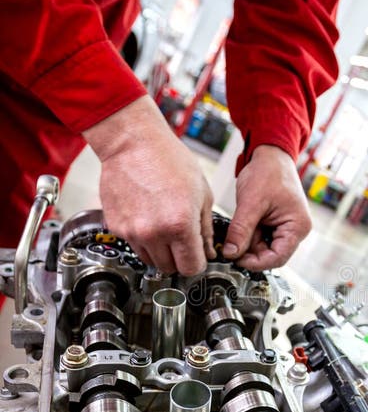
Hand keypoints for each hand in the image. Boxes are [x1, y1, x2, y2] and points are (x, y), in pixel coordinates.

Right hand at [83, 96, 215, 274]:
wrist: (132, 143)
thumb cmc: (167, 159)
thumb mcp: (201, 192)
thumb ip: (205, 227)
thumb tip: (207, 251)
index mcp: (179, 225)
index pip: (191, 268)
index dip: (197, 263)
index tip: (197, 257)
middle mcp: (154, 233)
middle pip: (170, 269)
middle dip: (179, 259)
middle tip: (182, 241)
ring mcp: (132, 232)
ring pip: (150, 261)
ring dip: (160, 251)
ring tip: (164, 226)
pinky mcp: (117, 227)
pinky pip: (134, 245)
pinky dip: (143, 238)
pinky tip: (148, 217)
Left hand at [223, 145, 310, 269]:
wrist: (270, 155)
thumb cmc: (267, 172)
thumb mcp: (250, 203)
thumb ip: (241, 231)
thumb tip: (230, 253)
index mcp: (297, 227)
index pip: (277, 258)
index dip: (255, 262)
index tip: (235, 260)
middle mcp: (296, 230)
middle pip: (271, 255)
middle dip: (250, 252)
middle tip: (230, 246)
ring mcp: (287, 227)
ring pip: (264, 247)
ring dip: (248, 242)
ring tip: (236, 229)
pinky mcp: (277, 224)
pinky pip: (261, 238)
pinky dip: (249, 235)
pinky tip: (241, 226)